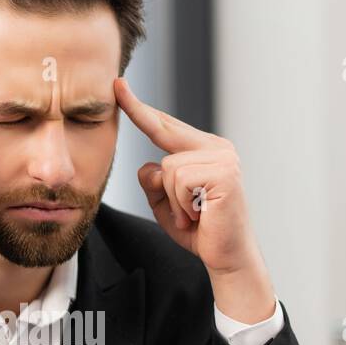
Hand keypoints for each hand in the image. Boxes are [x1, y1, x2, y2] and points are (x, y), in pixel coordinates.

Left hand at [114, 78, 276, 322]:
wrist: (227, 258)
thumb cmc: (199, 231)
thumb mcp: (165, 203)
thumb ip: (152, 182)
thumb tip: (149, 166)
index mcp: (204, 150)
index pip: (166, 125)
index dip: (140, 108)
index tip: (118, 86)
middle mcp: (217, 148)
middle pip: (164, 135)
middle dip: (146, 131)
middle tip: (142, 132)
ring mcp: (223, 158)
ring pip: (167, 167)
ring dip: (172, 200)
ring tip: (193, 214)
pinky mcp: (224, 172)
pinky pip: (179, 179)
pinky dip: (181, 204)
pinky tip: (199, 215)